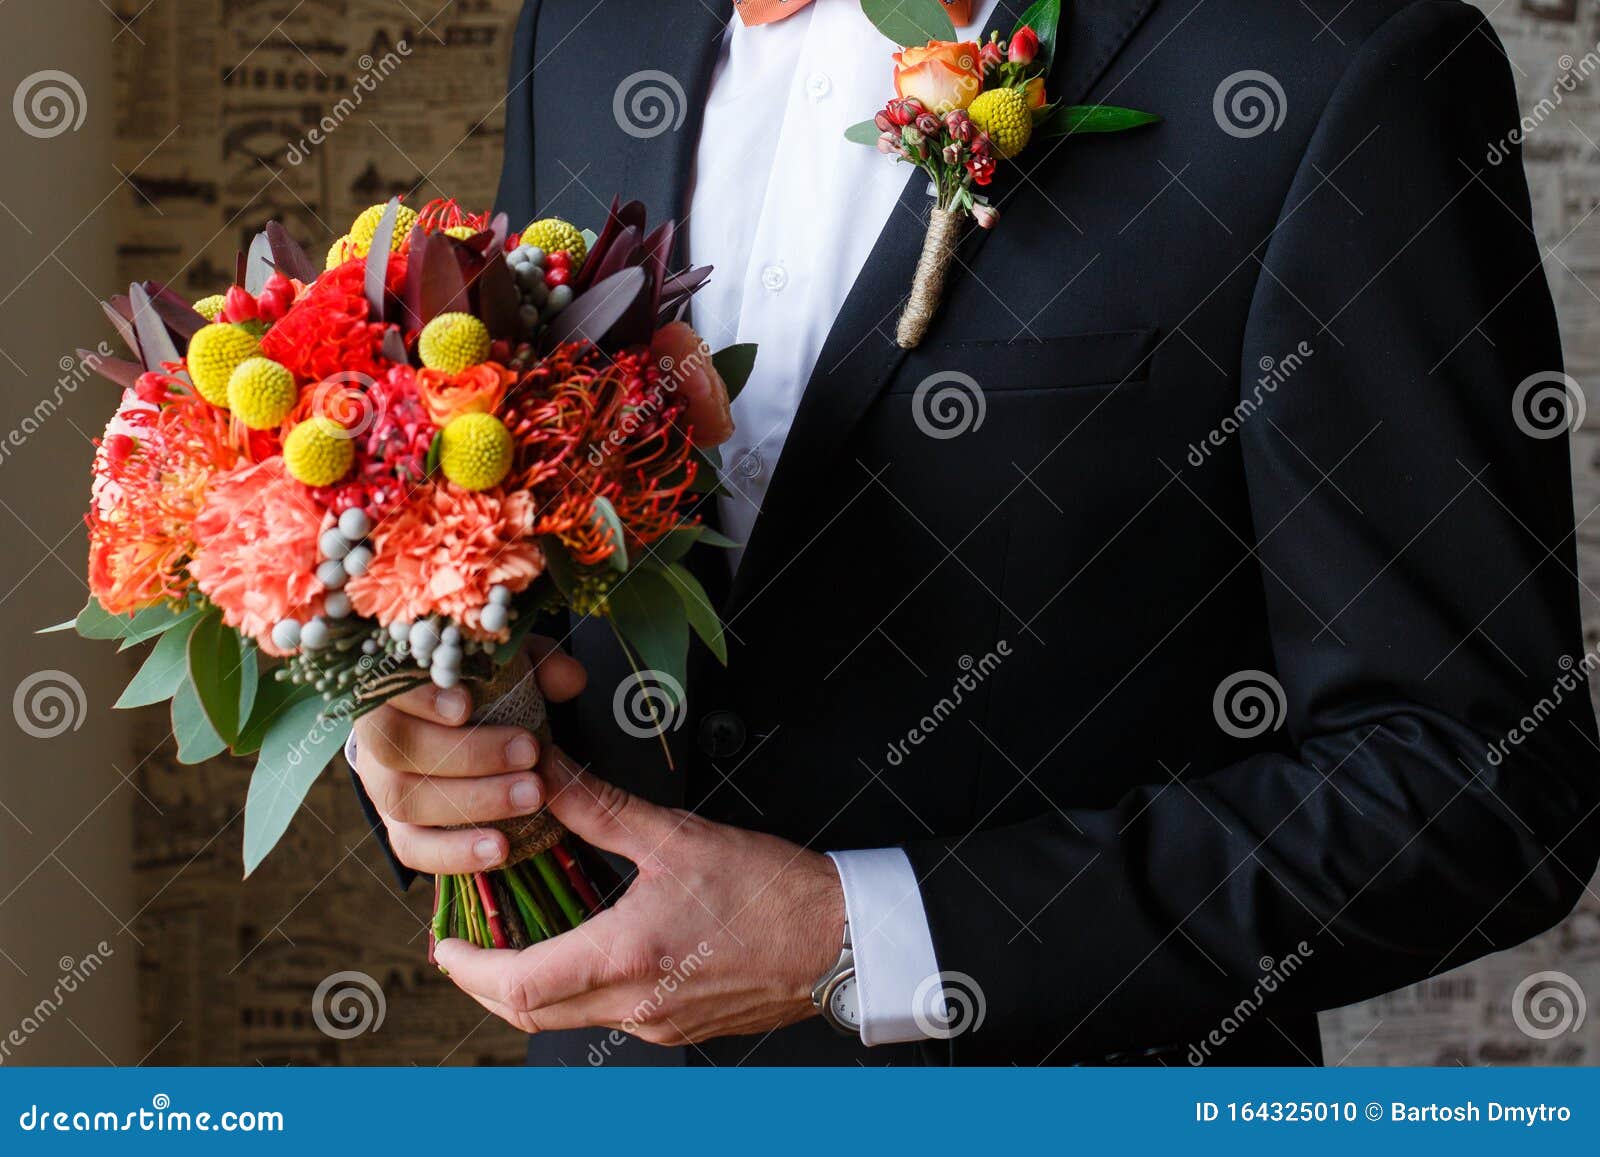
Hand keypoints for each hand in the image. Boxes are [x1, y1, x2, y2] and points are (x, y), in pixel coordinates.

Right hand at [350, 635, 586, 872]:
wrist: (442, 729)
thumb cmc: (476, 688)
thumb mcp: (505, 664)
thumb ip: (537, 664)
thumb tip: (570, 679)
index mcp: (390, 686)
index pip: (385, 688)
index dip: (419, 698)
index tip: (467, 705)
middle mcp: (375, 738)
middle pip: (396, 747)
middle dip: (465, 752)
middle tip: (528, 752)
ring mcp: (383, 786)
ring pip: (404, 800)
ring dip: (472, 800)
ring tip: (531, 796)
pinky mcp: (400, 829)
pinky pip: (414, 849)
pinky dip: (455, 852)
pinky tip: (499, 847)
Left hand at [434, 753, 845, 1044]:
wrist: (840, 938)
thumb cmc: (772, 891)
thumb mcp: (678, 836)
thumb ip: (600, 808)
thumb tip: (546, 774)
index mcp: (628, 956)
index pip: (519, 984)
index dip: (469, 967)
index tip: (446, 943)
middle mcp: (635, 1002)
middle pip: (529, 1014)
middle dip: (486, 982)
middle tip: (467, 945)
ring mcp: (657, 1022)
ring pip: (567, 1018)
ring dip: (532, 985)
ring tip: (522, 938)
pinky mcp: (678, 1025)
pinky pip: (606, 1015)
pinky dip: (578, 988)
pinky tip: (585, 948)